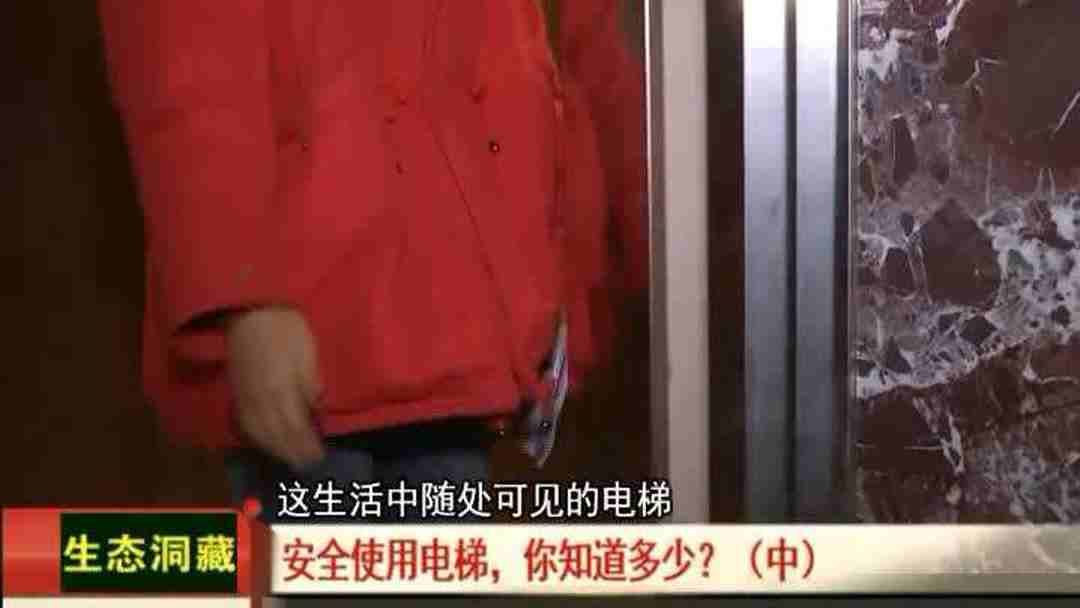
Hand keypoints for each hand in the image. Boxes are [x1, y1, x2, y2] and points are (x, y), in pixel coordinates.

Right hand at [225, 306, 325, 469]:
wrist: (250, 312)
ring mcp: (246, 398)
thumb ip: (310, 385)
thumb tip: (316, 412)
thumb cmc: (286, 329)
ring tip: (291, 461)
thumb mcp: (307, 353)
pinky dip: (258, 438)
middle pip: (277, 435)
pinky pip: (245, 423)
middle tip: (309, 467)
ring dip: (276, 450)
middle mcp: (261, 400)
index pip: (295, 427)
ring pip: (260, 433)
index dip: (307, 445)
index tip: (320, 458)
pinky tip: (266, 442)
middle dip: (293, 453)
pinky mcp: (237, 392)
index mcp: (281, 390)